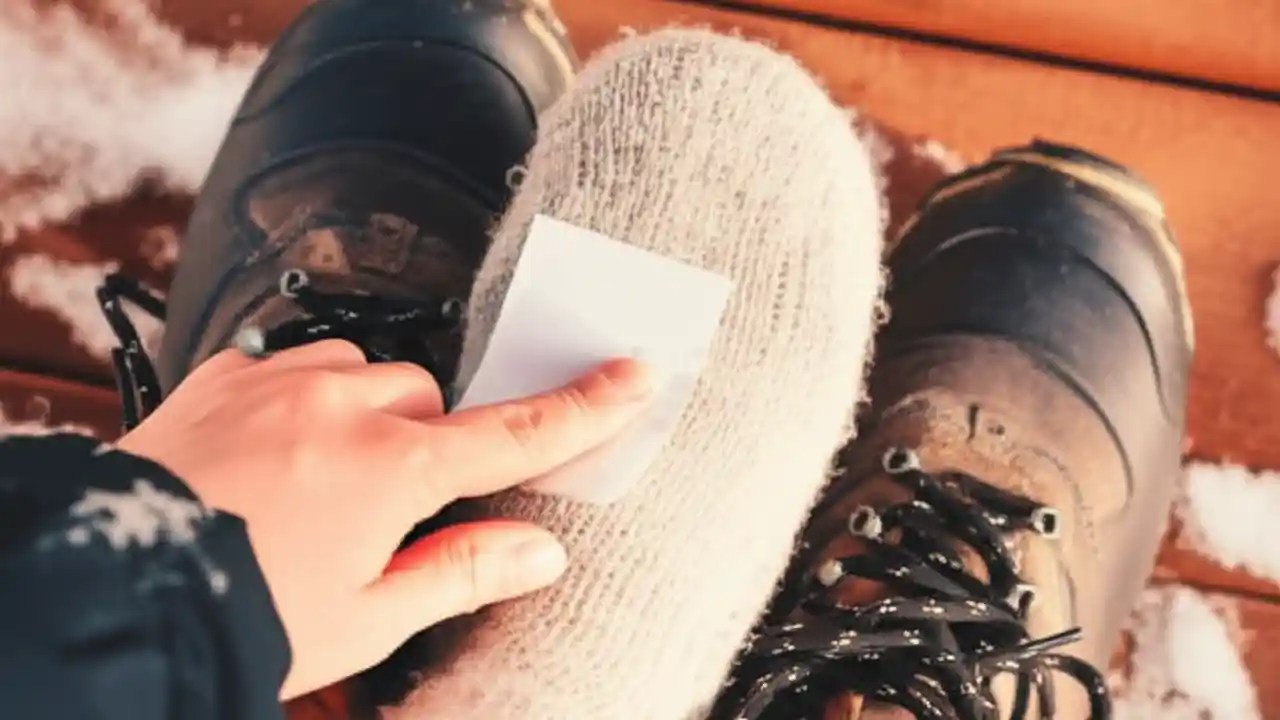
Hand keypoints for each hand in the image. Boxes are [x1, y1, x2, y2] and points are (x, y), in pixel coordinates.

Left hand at [116, 340, 652, 697]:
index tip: (635, 372)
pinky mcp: (223, 375)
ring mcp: (277, 384)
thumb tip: (540, 551)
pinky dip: (301, 396)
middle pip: (428, 398)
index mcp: (391, 473)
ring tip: (317, 479)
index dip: (585, 406)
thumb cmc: (245, 613)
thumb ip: (461, 572)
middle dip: (423, 440)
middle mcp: (342, 410)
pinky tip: (272, 448)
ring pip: (361, 375)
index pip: (514, 434)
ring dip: (362, 413)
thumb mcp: (366, 619)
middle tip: (384, 501)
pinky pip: (291, 362)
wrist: (117, 588)